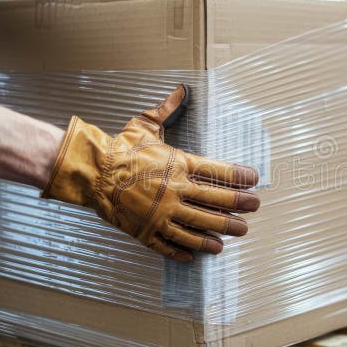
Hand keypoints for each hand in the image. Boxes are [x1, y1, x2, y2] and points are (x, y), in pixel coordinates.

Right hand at [42, 85, 259, 262]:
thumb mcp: (146, 125)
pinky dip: (183, 251)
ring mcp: (162, 214)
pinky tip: (194, 255)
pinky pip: (169, 245)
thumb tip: (181, 90)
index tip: (254, 180)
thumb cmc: (120, 148)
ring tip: (232, 236)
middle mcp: (175, 191)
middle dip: (239, 206)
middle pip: (216, 202)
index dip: (239, 177)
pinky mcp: (146, 231)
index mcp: (179, 165)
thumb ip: (167, 110)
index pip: (218, 172)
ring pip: (198, 227)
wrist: (93, 172)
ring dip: (218, 232)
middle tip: (253, 208)